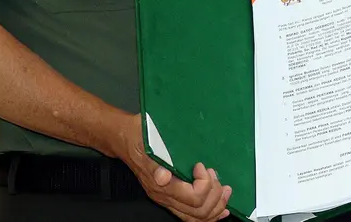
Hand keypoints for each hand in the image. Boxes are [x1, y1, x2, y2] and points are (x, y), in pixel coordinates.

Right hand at [117, 114, 231, 220]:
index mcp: (160, 184)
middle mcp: (164, 196)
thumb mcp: (146, 142)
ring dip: (216, 204)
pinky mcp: (172, 198)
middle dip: (215, 194)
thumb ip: (155, 162)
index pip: (193, 196)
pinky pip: (192, 216)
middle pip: (198, 210)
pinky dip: (210, 213)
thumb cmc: (139, 137)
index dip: (205, 183)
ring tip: (224, 190)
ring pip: (197, 216)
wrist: (126, 139)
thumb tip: (164, 177)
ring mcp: (168, 199)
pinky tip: (221, 209)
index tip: (202, 166)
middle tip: (215, 176)